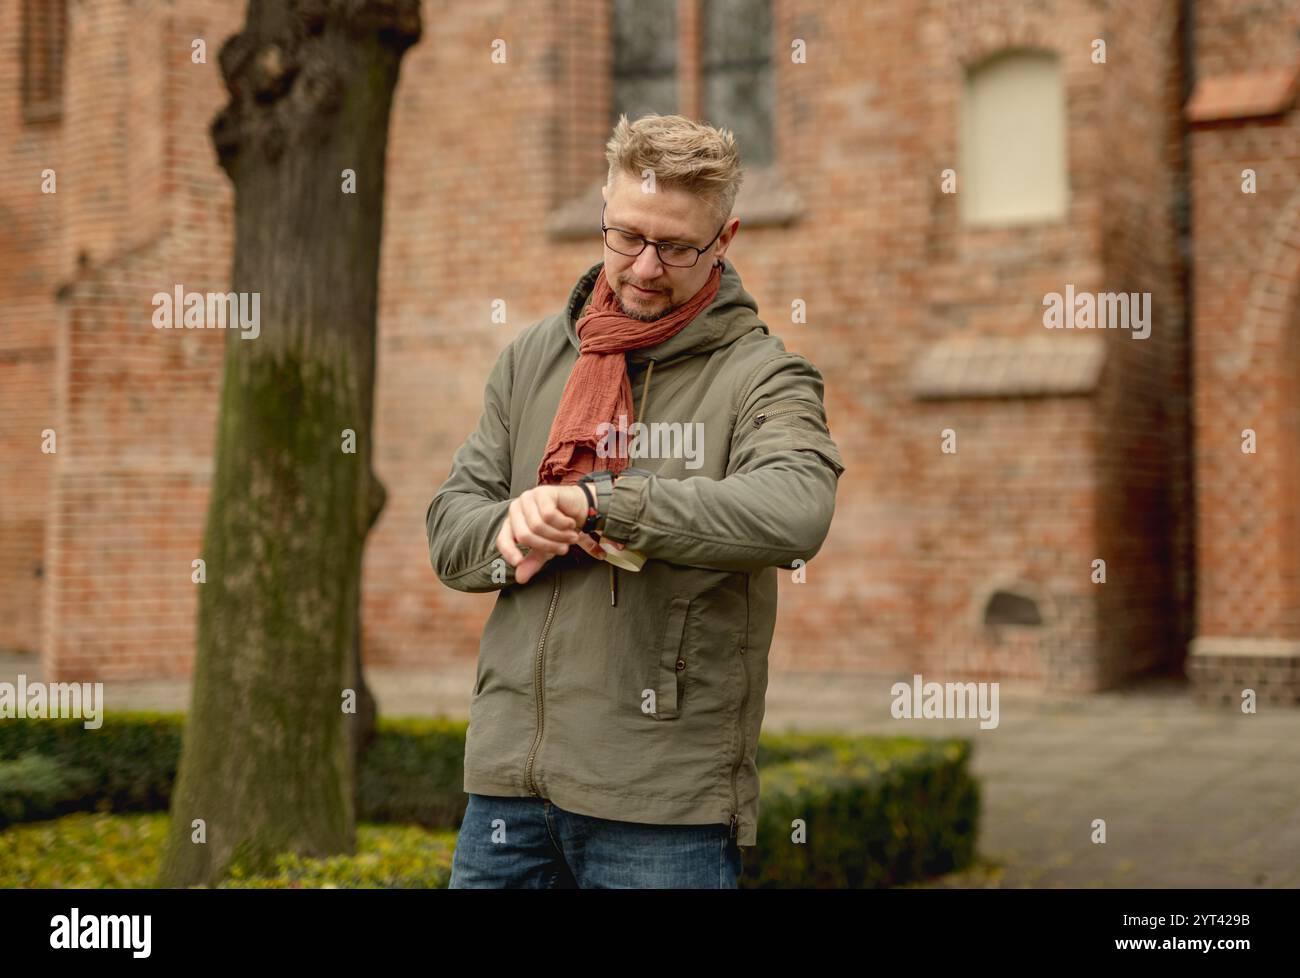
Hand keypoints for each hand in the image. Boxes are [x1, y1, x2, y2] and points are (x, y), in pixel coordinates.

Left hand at [495, 482, 626, 583]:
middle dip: (547, 546)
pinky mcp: (543, 492)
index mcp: (512, 523)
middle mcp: (516, 509)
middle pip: (524, 535)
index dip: (508, 552)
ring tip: (571, 537)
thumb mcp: (545, 550)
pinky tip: (571, 523)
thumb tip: (520, 579)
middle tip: (564, 549)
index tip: (519, 562)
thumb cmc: (558, 529)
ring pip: (538, 526)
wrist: (579, 509)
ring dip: (559, 535)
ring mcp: (528, 498)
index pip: (502, 540)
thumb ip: (532, 562)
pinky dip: (563, 524)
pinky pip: (549, 515)